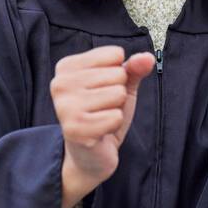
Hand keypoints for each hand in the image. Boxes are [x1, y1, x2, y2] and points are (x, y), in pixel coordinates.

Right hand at [52, 45, 154, 207]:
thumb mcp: (121, 85)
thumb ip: (134, 69)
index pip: (114, 54)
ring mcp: (65, 107)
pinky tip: (100, 131)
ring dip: (115, 109)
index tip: (103, 89)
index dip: (119, 74)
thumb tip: (147, 58)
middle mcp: (60, 84)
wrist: (91, 153)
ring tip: (101, 118)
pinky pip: (115, 117)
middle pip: (117, 74)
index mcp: (67, 67)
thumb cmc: (103, 112)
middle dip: (118, 94)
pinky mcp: (75, 129)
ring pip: (117, 94)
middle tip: (102, 108)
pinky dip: (114, 125)